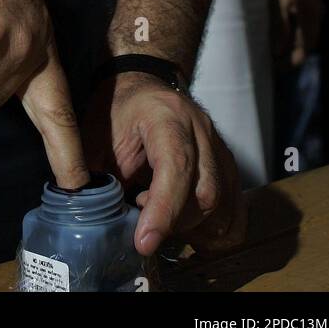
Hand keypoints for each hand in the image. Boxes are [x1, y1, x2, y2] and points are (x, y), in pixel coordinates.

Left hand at [81, 72, 246, 256]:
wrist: (144, 85)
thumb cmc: (118, 110)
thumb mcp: (95, 136)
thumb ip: (96, 177)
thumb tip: (93, 222)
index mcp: (167, 115)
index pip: (176, 166)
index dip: (163, 210)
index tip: (144, 242)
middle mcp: (201, 130)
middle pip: (205, 193)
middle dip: (175, 223)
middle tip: (145, 225)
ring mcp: (219, 147)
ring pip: (223, 205)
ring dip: (193, 229)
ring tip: (162, 219)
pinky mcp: (227, 165)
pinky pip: (235, 208)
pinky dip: (215, 231)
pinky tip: (189, 231)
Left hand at [269, 0, 322, 69]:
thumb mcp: (277, 2)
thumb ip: (279, 28)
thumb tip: (278, 52)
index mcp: (311, 17)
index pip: (304, 49)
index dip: (290, 62)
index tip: (275, 69)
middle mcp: (316, 14)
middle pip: (306, 43)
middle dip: (291, 55)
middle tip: (272, 64)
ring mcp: (314, 6)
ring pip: (305, 33)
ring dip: (291, 44)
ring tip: (273, 51)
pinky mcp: (308, 0)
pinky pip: (302, 23)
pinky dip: (292, 32)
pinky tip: (279, 32)